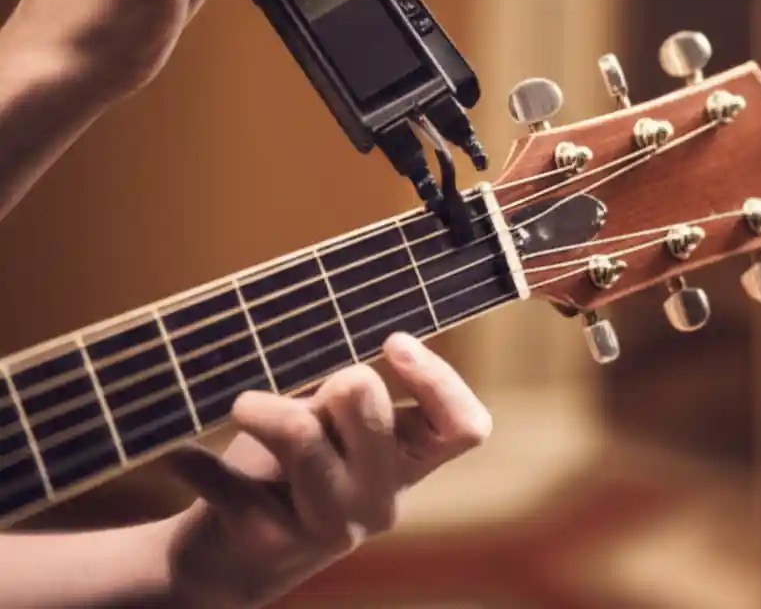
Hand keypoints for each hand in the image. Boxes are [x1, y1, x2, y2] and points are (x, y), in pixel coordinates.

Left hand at [162, 333, 492, 608]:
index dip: (438, 379)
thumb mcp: (328, 428)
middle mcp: (381, 500)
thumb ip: (346, 391)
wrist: (228, 562)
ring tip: (241, 404)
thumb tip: (340, 319)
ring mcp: (330, 526)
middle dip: (340, 383)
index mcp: (408, 464)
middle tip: (316, 384)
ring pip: (301, 437)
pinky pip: (228, 479)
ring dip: (261, 408)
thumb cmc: (288, 473)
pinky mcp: (270, 541)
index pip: (464, 428)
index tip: (392, 342)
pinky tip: (176, 454)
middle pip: (375, 415)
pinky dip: (196, 462)